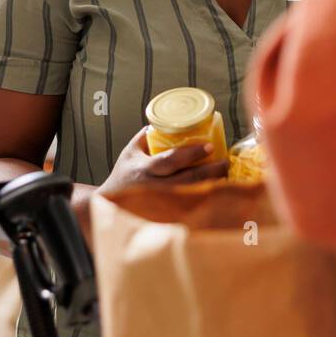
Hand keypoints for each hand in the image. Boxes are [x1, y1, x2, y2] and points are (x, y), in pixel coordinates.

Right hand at [99, 126, 228, 195]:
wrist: (109, 204)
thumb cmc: (122, 174)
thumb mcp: (130, 152)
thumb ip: (147, 136)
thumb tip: (167, 121)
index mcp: (145, 169)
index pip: (171, 160)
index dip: (191, 154)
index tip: (210, 146)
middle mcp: (153, 187)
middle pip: (187, 180)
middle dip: (210, 171)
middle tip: (225, 162)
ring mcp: (160, 204)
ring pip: (191, 195)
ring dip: (211, 186)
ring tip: (225, 175)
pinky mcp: (165, 215)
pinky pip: (189, 208)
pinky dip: (204, 201)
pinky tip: (216, 194)